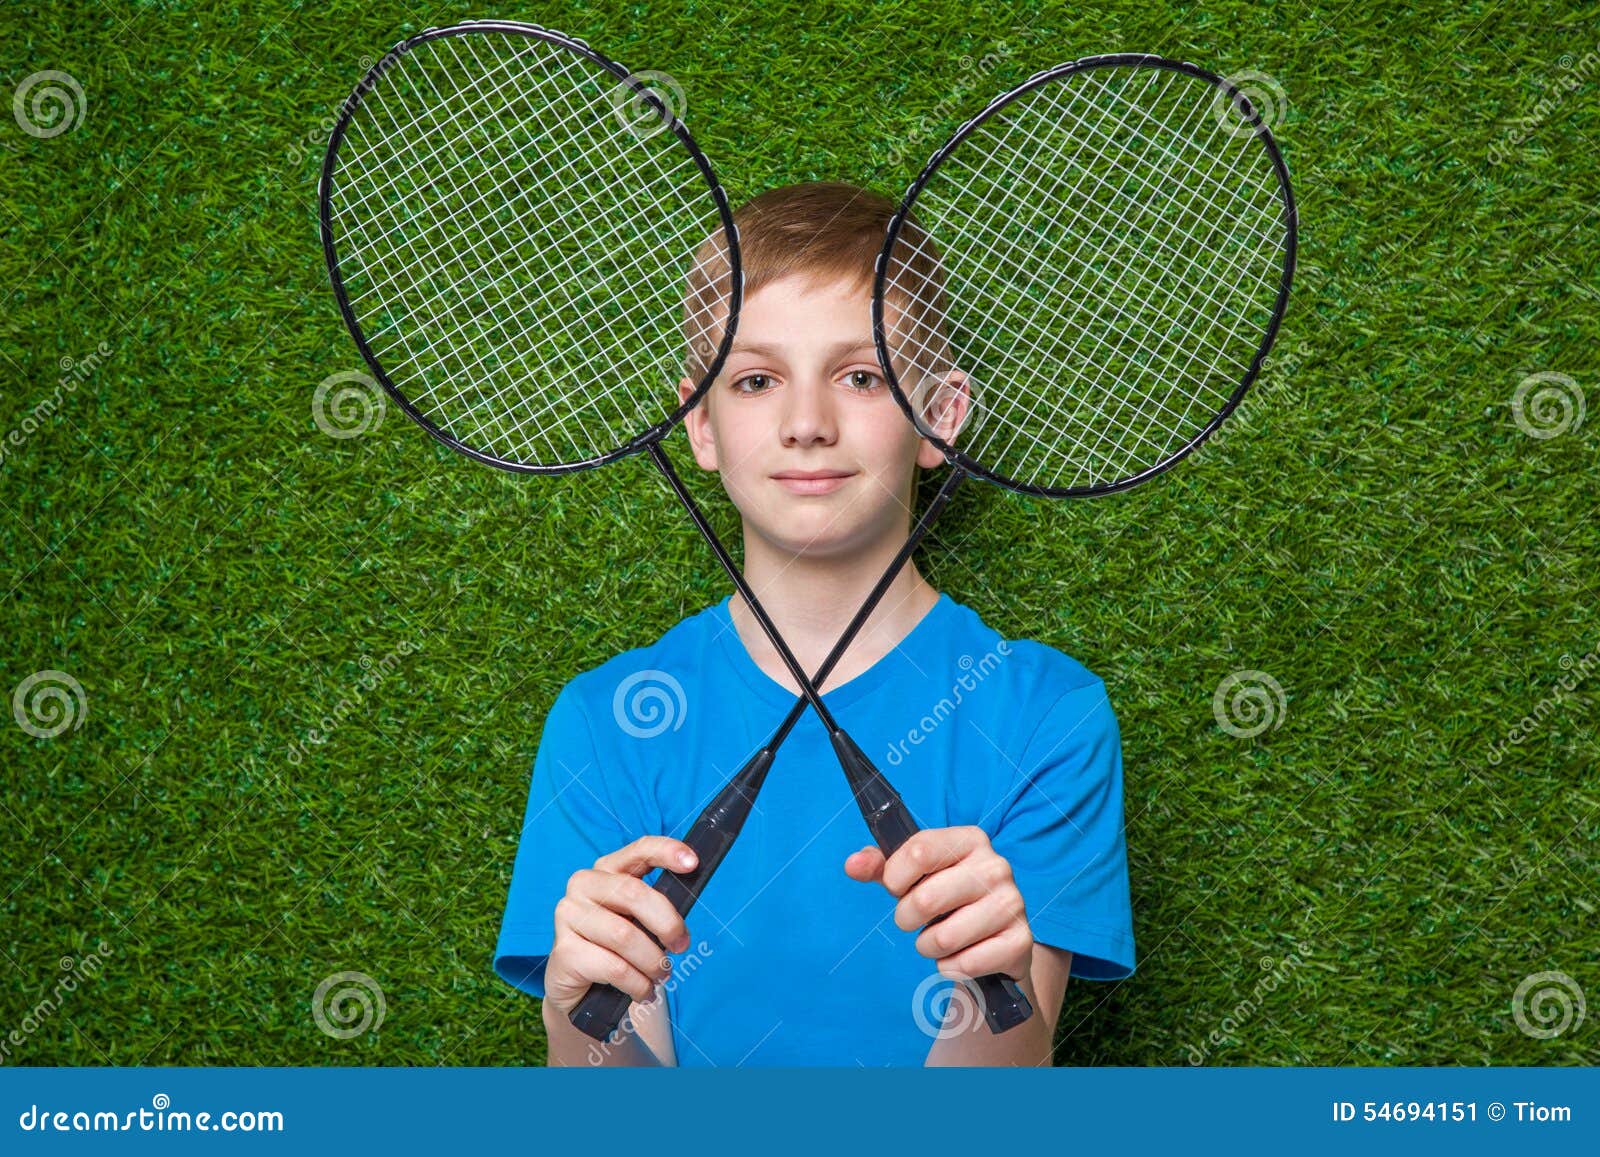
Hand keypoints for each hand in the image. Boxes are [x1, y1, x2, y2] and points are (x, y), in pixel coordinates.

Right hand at [543, 835, 697, 1016]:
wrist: (581, 990)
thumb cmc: (618, 948)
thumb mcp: (640, 922)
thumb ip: (658, 908)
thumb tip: (689, 901)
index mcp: (606, 869)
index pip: (638, 850)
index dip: (666, 852)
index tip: (693, 863)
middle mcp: (583, 885)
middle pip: (634, 894)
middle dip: (667, 924)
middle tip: (681, 946)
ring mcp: (568, 916)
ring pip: (625, 936)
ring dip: (653, 962)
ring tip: (661, 975)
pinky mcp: (564, 951)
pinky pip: (614, 968)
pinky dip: (638, 984)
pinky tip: (642, 991)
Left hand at [845, 826, 1032, 982]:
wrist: (993, 941)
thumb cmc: (945, 899)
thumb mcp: (912, 876)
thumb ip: (879, 866)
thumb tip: (852, 865)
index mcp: (970, 840)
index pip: (918, 850)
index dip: (894, 877)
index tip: (896, 887)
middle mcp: (996, 866)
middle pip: (924, 899)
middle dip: (906, 918)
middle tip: (916, 919)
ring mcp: (1012, 904)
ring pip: (942, 938)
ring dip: (928, 946)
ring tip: (939, 938)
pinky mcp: (1019, 942)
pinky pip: (964, 964)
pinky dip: (951, 967)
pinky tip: (962, 956)